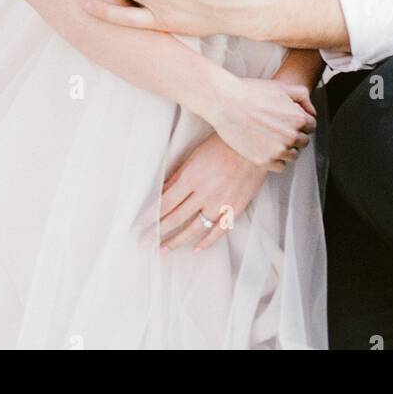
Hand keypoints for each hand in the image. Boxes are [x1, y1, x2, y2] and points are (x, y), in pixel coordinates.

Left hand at [144, 133, 269, 254]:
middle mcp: (205, 193)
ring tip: (163, 249)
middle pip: (176, 218)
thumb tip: (161, 193)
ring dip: (177, 241)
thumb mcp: (195, 155)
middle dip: (157, 232)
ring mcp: (221, 202)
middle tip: (144, 242)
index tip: (138, 226)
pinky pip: (219, 230)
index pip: (165, 203)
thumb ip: (178, 176)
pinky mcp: (235, 208)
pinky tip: (195, 249)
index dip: (150, 217)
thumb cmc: (222, 144)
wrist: (254, 144)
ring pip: (195, 229)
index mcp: (192, 177)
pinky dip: (207, 242)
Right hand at [205, 75, 315, 169]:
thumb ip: (302, 96)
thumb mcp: (282, 87)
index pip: (311, 126)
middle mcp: (291, 136)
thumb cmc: (252, 92)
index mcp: (298, 118)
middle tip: (278, 128)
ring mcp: (278, 150)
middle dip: (295, 135)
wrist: (225, 102)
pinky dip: (276, 159)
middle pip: (303, 142)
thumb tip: (311, 112)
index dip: (301, 122)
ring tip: (271, 137)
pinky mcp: (264, 161)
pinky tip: (266, 147)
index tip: (289, 120)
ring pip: (293, 155)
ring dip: (286, 148)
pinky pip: (280, 166)